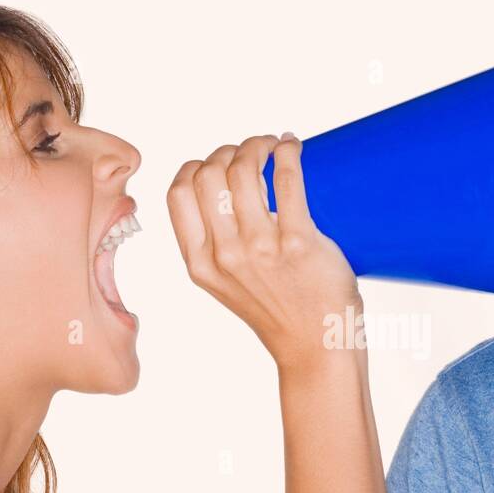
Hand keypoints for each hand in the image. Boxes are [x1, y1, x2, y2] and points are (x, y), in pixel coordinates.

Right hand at [166, 134, 361, 371]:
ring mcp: (261, 248)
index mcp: (200, 263)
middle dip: (229, 150)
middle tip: (253, 151)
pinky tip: (291, 147)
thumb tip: (235, 184)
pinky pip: (287, 179)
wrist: (315, 348)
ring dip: (258, 144)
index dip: (197, 166)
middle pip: (209, 173)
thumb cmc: (278, 310)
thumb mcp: (228, 283)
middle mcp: (225, 254)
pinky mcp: (299, 241)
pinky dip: (288, 152)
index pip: (178, 193)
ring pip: (243, 170)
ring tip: (273, 144)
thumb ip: (219, 244)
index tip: (220, 163)